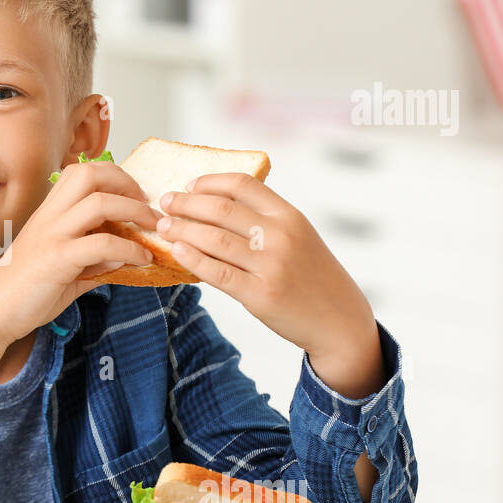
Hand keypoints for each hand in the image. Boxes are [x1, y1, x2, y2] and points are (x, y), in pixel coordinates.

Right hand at [0, 159, 162, 344]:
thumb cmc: (24, 291)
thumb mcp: (63, 268)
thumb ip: (93, 260)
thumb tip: (124, 258)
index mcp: (48, 211)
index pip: (82, 171)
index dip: (114, 175)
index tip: (134, 195)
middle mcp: (49, 216)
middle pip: (91, 173)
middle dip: (127, 182)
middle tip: (148, 205)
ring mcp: (52, 235)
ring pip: (99, 202)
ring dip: (135, 211)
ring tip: (153, 227)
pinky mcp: (57, 259)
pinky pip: (102, 244)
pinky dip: (130, 250)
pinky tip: (141, 260)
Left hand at [154, 173, 375, 363]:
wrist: (339, 321)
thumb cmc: (312, 276)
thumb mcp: (299, 237)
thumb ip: (265, 220)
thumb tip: (214, 205)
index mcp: (290, 216)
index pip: (242, 185)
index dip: (209, 182)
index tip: (189, 185)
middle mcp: (281, 236)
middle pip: (222, 209)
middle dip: (186, 203)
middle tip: (165, 203)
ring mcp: (271, 265)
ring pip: (214, 239)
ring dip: (182, 230)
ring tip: (163, 226)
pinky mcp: (260, 294)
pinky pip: (217, 272)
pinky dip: (192, 259)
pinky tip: (176, 251)